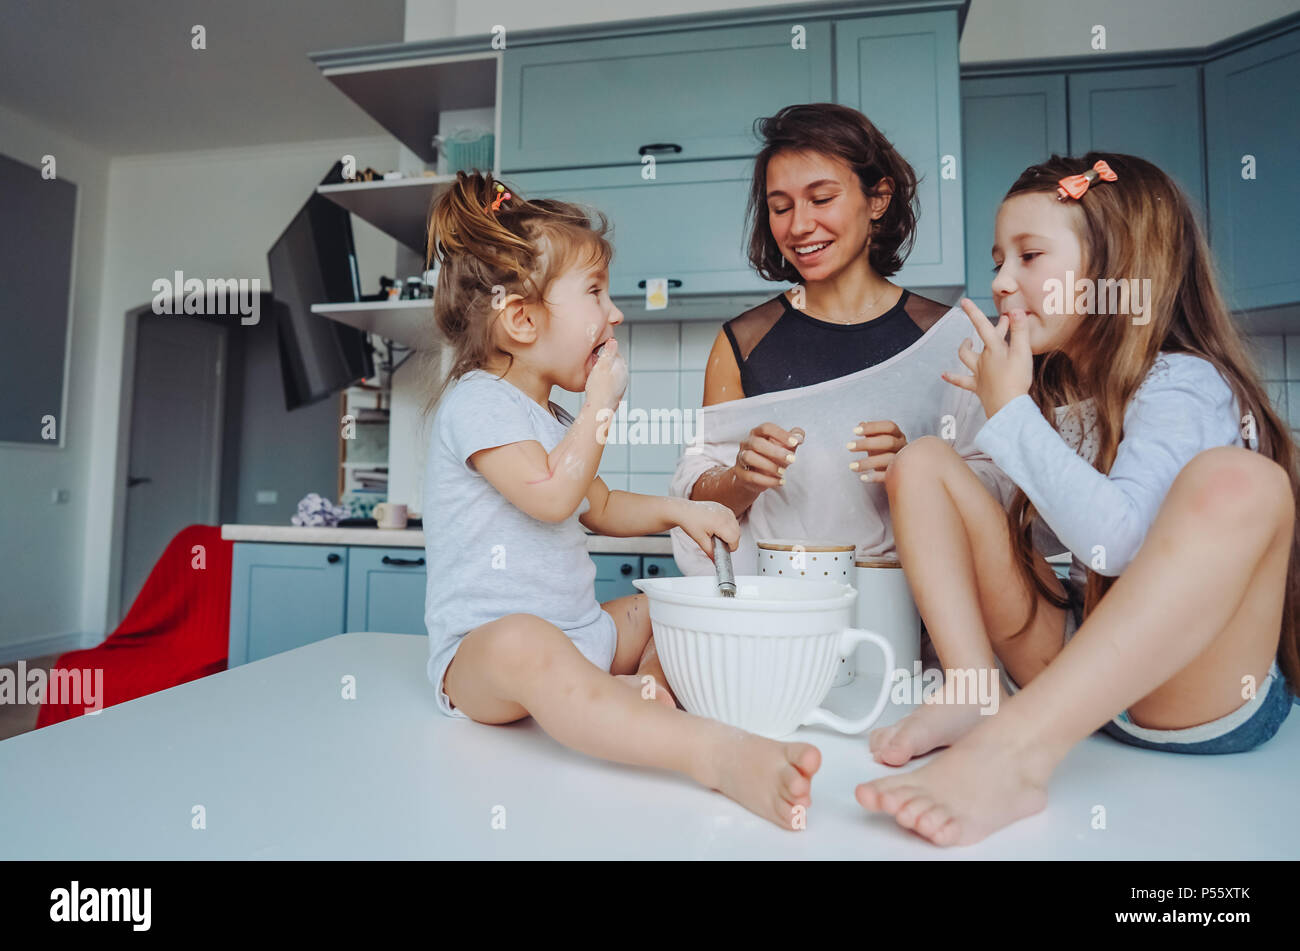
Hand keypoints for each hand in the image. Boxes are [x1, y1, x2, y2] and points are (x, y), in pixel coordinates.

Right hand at [583, 338, 627, 411]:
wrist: (599, 410)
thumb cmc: (599, 388)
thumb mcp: (601, 365)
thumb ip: (608, 351)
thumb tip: (613, 340)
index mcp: (622, 367)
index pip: (614, 353)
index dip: (603, 352)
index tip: (594, 355)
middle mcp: (624, 376)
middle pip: (613, 364)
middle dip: (603, 363)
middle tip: (592, 366)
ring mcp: (621, 386)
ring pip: (611, 374)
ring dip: (603, 374)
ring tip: (593, 377)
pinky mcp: (616, 394)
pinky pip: (609, 384)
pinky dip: (603, 383)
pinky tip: (596, 387)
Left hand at [675, 500, 740, 559]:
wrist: (684, 511)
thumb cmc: (690, 523)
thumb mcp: (701, 540)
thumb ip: (711, 552)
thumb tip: (716, 562)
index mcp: (721, 524)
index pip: (734, 539)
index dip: (730, 547)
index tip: (724, 550)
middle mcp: (725, 515)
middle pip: (737, 533)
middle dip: (731, 541)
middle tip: (719, 543)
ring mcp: (725, 510)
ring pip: (736, 526)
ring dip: (731, 532)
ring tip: (717, 534)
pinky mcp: (723, 508)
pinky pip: (732, 519)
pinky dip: (728, 525)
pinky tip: (718, 527)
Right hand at [732, 423, 804, 491]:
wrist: (753, 477)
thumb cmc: (770, 458)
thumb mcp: (784, 448)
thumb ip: (793, 440)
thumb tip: (799, 436)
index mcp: (757, 433)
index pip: (766, 428)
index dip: (781, 434)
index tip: (795, 442)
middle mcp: (747, 443)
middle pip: (757, 443)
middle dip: (776, 452)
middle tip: (792, 459)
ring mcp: (741, 458)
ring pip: (749, 457)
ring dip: (768, 465)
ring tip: (783, 472)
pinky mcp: (740, 473)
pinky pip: (750, 476)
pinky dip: (767, 480)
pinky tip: (779, 481)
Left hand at [846, 420, 906, 482]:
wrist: (901, 472)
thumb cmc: (886, 452)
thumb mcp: (879, 441)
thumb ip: (871, 432)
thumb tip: (861, 424)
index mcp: (898, 435)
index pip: (889, 427)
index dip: (872, 427)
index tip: (854, 431)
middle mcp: (902, 447)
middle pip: (888, 442)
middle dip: (867, 444)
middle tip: (849, 446)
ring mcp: (902, 461)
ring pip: (888, 459)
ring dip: (868, 462)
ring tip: (851, 466)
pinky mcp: (899, 476)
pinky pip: (888, 476)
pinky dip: (875, 477)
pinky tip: (862, 477)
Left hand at [942, 298, 1032, 418]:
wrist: (1007, 407)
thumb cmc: (1016, 381)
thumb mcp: (1023, 353)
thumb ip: (1020, 331)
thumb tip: (1015, 310)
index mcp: (994, 349)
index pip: (982, 326)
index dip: (973, 313)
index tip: (965, 301)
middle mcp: (983, 359)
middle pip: (983, 340)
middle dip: (993, 328)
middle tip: (1004, 321)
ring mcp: (978, 373)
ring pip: (966, 357)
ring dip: (964, 348)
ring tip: (965, 342)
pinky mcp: (977, 387)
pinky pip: (962, 381)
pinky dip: (952, 377)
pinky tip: (943, 375)